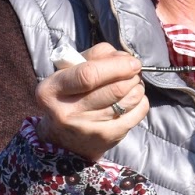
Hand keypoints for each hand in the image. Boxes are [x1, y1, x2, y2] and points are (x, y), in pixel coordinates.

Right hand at [33, 43, 147, 160]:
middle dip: (132, 76)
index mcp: (52, 90)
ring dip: (137, 87)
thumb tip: (125, 58)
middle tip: (134, 72)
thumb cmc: (69, 95)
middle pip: (115, 89)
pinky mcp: (106, 138)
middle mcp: (68, 112)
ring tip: (132, 84)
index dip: (117, 66)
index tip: (132, 62)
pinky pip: (137, 114)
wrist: (61, 138)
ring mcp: (88, 128)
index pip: (89, 75)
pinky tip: (134, 99)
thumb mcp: (69, 71)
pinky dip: (141, 102)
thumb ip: (96, 56)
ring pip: (129, 100)